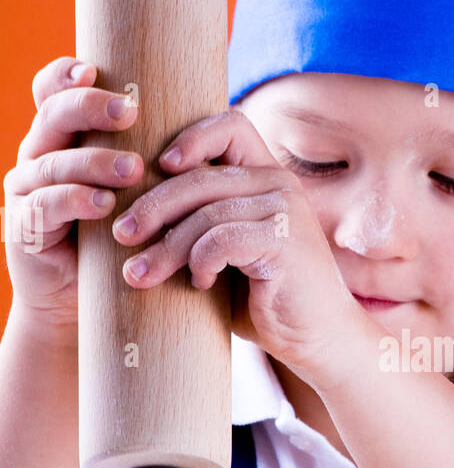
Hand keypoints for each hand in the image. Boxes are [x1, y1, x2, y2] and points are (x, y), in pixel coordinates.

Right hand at [3, 56, 142, 342]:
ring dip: (95, 162)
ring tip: (133, 170)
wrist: (82, 301)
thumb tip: (211, 114)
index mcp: (65, 137)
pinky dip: (75, 201)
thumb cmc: (119, 237)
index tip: (95, 69)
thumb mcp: (136, 191)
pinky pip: (44, 206)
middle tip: (129, 111)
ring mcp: (26, 190)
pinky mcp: (23, 227)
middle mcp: (40, 154)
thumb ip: (151, 154)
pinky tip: (103, 205)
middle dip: (90, 107)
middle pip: (53, 114)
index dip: (67, 74)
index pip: (55, 90)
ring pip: (53, 162)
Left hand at [111, 107, 372, 390]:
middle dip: (152, 207)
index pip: (230, 126)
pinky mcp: (284, 243)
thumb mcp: (229, 252)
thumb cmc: (266, 299)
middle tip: (121, 235)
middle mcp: (281, 185)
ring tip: (139, 274)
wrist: (319, 341)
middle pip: (200, 177)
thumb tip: (132, 211)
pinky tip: (200, 283)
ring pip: (204, 214)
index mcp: (269, 178)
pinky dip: (200, 262)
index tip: (159, 166)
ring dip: (165, 247)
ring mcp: (285, 212)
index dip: (191, 137)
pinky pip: (220, 240)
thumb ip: (201, 224)